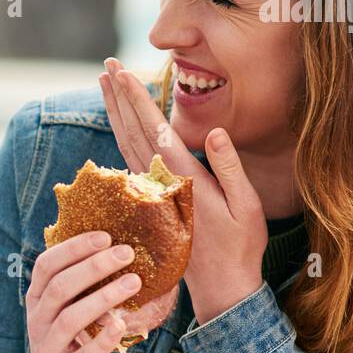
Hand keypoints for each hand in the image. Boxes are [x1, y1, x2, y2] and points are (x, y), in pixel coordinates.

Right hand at [16, 231, 143, 352]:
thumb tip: (112, 249)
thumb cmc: (65, 339)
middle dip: (94, 266)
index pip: (47, 265)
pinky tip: (122, 324)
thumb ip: (75, 285)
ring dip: (104, 297)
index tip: (105, 236)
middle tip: (126, 252)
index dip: (74, 248)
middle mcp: (39, 319)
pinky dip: (104, 338)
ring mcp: (50, 346)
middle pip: (61, 286)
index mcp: (37, 298)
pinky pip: (86, 352)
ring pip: (72, 317)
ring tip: (134, 282)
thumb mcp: (59, 310)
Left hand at [98, 57, 266, 322]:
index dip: (136, 100)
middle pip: (132, 131)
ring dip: (115, 112)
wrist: (220, 287)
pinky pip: (131, 160)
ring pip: (126, 144)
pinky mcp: (150, 201)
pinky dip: (123, 135)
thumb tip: (215, 131)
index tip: (121, 73)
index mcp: (184, 179)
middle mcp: (161, 183)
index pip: (154, 130)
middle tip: (106, 65)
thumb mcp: (247, 206)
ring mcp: (152, 193)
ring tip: (105, 84)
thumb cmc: (241, 245)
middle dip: (118, 96)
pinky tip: (119, 121)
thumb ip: (229, 167)